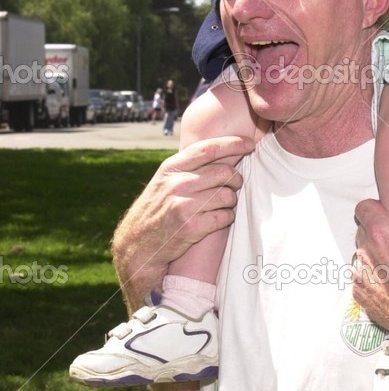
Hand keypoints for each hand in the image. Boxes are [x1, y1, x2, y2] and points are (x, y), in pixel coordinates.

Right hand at [112, 136, 253, 291]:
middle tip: (235, 185)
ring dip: (231, 201)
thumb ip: (187, 167)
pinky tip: (219, 220)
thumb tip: (222, 150)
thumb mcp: (164, 182)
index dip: (232, 143)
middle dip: (236, 179)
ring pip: (227, 195)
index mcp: (170, 169)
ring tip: (223, 205)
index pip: (207, 148)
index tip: (249, 143)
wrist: (137, 247)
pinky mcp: (191, 227)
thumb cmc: (156, 211)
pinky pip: (225, 217)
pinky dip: (227, 218)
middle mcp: (176, 184)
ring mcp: (183, 206)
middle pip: (224, 172)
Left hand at [352, 190, 388, 361]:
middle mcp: (364, 249)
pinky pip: (361, 277)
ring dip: (374, 255)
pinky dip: (373, 277)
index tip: (387, 215)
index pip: (362, 207)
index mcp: (381, 231)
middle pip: (362, 230)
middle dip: (376, 232)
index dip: (374, 208)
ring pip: (361, 254)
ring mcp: (359, 273)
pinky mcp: (359, 292)